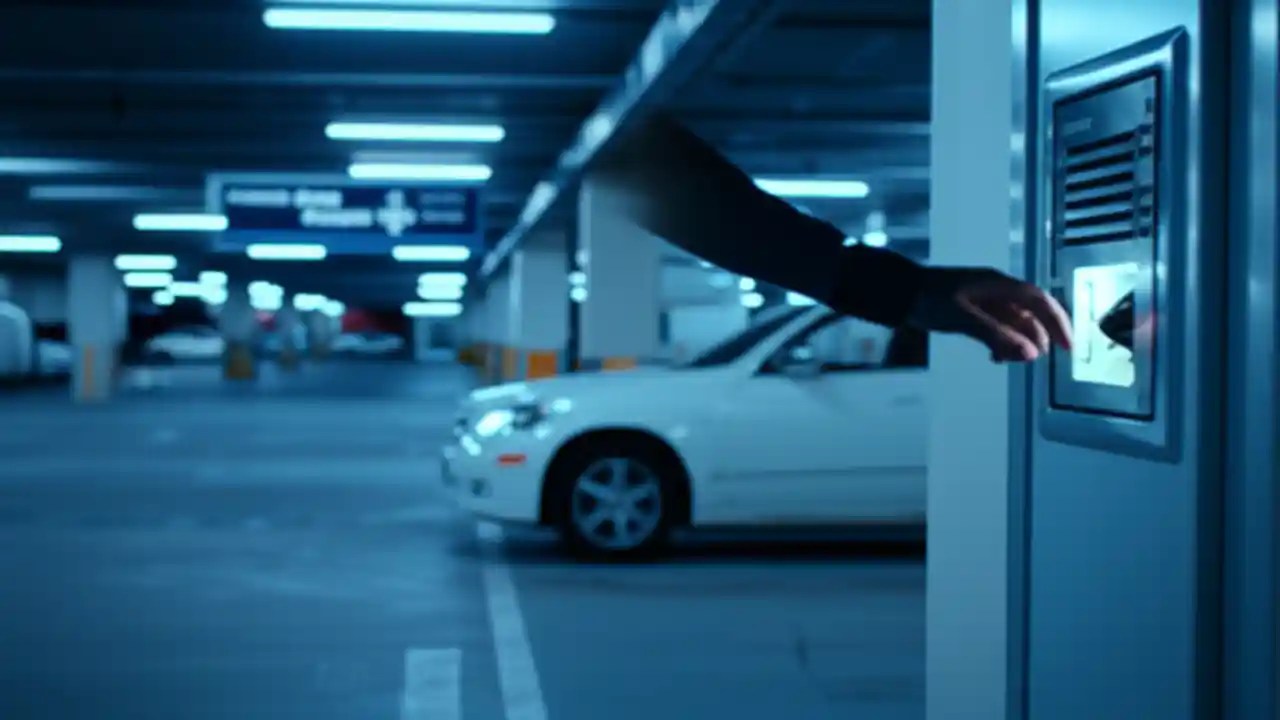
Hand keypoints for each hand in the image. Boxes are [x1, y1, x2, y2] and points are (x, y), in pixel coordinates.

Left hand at [909, 267, 1071, 361]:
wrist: (898, 292)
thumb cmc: (928, 299)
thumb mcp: (962, 317)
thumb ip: (996, 335)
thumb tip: (1031, 354)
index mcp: (998, 285)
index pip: (1039, 301)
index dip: (1057, 322)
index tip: (1067, 347)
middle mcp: (996, 291)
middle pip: (1029, 314)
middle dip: (1034, 338)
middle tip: (1029, 361)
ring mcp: (984, 301)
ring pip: (1013, 324)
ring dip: (1016, 343)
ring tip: (1004, 360)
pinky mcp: (972, 311)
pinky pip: (997, 328)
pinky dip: (1000, 342)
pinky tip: (994, 356)